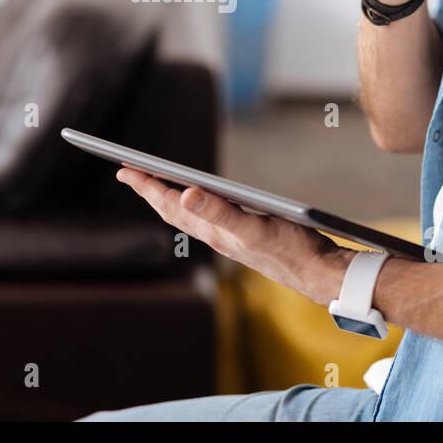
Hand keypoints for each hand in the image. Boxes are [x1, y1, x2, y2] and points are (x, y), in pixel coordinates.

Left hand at [115, 167, 352, 305]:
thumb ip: (220, 212)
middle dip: (150, 189)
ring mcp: (228, 238)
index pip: (170, 203)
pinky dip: (192, 206)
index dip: (147, 185)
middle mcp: (215, 235)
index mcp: (213, 230)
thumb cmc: (291, 250)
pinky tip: (198, 202)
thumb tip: (185, 194)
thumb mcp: (254, 227)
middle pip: (173, 210)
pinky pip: (205, 220)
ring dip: (168, 198)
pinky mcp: (242, 238)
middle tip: (128, 171)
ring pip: (188, 216)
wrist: (318, 273)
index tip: (124, 169)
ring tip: (155, 184)